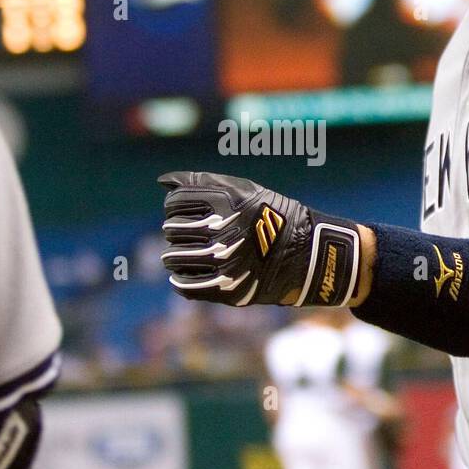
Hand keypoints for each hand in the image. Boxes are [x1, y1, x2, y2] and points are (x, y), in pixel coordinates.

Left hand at [158, 170, 360, 306]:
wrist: (305, 252)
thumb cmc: (269, 215)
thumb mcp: (241, 188)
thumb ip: (200, 181)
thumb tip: (162, 181)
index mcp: (224, 202)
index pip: (174, 204)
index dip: (174, 206)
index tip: (181, 211)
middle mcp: (221, 231)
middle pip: (173, 230)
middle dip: (176, 229)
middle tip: (188, 232)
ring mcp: (223, 261)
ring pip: (175, 258)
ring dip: (175, 254)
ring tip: (185, 252)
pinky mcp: (225, 287)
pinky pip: (186, 285)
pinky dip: (181, 279)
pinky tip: (186, 272)